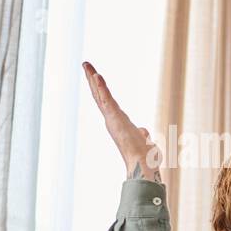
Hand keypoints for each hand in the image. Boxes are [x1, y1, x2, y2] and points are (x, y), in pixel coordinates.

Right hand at [83, 62, 163, 180]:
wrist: (143, 166)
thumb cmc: (144, 157)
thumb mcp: (144, 140)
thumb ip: (142, 133)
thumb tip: (144, 131)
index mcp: (118, 123)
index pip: (107, 102)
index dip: (101, 89)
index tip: (96, 76)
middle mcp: (112, 120)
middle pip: (99, 95)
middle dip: (92, 79)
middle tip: (85, 64)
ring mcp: (112, 119)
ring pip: (100, 95)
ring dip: (93, 79)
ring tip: (87, 64)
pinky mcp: (115, 120)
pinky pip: (107, 100)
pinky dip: (102, 88)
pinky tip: (97, 75)